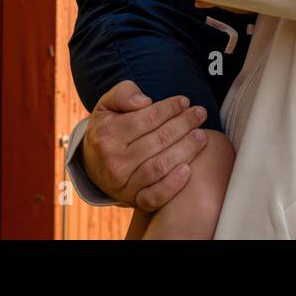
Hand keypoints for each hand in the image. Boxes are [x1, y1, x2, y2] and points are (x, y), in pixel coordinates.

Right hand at [80, 80, 209, 210]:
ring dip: (186, 150)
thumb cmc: (108, 129)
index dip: (169, 108)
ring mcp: (123, 184)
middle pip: (159, 140)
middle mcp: (114, 162)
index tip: (185, 101)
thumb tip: (145, 102)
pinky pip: (155, 196)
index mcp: (107, 135)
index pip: (147, 118)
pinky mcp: (133, 201)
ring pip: (160, 166)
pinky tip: (188, 170)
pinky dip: (173, 185)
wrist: (93, 164)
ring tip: (201, 136)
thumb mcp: (108, 105)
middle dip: (184, 124)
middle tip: (200, 114)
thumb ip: (124, 94)